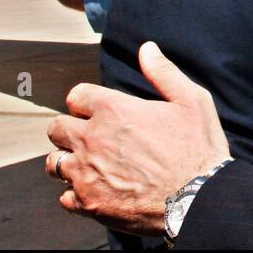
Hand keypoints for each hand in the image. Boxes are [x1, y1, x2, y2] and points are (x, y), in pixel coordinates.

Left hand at [46, 42, 230, 234]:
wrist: (199, 199)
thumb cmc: (197, 148)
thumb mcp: (191, 100)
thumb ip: (164, 72)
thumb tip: (147, 49)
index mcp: (112, 110)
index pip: (76, 96)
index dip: (86, 101)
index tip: (96, 110)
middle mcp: (91, 139)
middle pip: (56, 128)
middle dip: (69, 129)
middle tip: (88, 137)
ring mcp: (86, 174)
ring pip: (54, 163)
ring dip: (67, 161)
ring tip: (86, 165)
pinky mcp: (89, 204)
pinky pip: (64, 197)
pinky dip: (76, 194)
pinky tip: (95, 191)